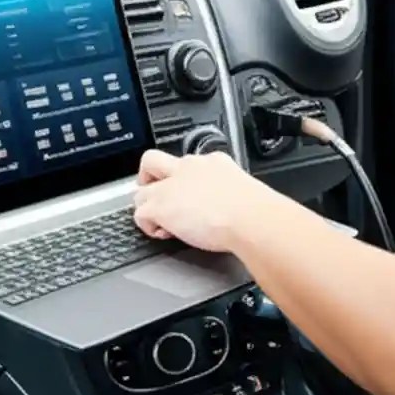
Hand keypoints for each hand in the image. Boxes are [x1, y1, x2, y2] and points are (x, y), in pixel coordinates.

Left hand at [133, 150, 291, 252]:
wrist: (249, 217)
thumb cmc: (253, 210)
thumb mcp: (243, 191)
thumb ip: (229, 193)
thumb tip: (232, 206)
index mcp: (212, 163)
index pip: (187, 163)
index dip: (181, 178)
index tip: (187, 191)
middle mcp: (188, 168)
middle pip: (152, 160)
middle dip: (147, 177)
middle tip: (154, 195)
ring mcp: (171, 186)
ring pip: (141, 191)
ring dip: (148, 207)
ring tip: (162, 224)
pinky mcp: (160, 206)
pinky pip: (140, 214)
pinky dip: (148, 226)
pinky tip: (164, 233)